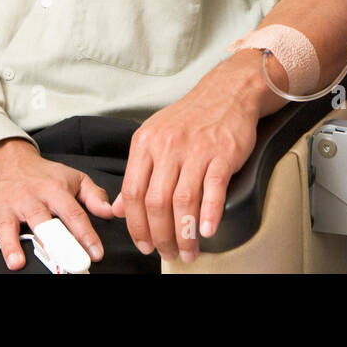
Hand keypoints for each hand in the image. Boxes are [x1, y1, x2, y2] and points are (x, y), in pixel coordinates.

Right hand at [0, 138, 113, 270]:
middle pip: (41, 221)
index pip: (73, 214)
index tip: (96, 253)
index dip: (86, 234)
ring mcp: (7, 207)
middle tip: (62, 260)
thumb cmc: (45, 176)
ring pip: (8, 227)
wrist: (10, 162)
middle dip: (52, 241)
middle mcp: (30, 199)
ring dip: (11, 245)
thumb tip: (110, 212)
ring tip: (16, 262)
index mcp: (54, 190)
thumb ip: (93, 196)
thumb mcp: (74, 179)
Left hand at [113, 65, 258, 262]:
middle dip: (160, 237)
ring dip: (184, 234)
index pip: (133, 192)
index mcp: (146, 143)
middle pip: (156, 202)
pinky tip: (207, 230)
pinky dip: (209, 214)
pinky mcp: (223, 153)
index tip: (144, 244)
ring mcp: (196, 149)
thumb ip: (137, 172)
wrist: (227, 92)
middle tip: (167, 254)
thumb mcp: (154, 137)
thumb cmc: (191, 117)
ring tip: (189, 251)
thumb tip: (119, 207)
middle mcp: (167, 146)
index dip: (136, 225)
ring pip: (183, 201)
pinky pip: (213, 188)